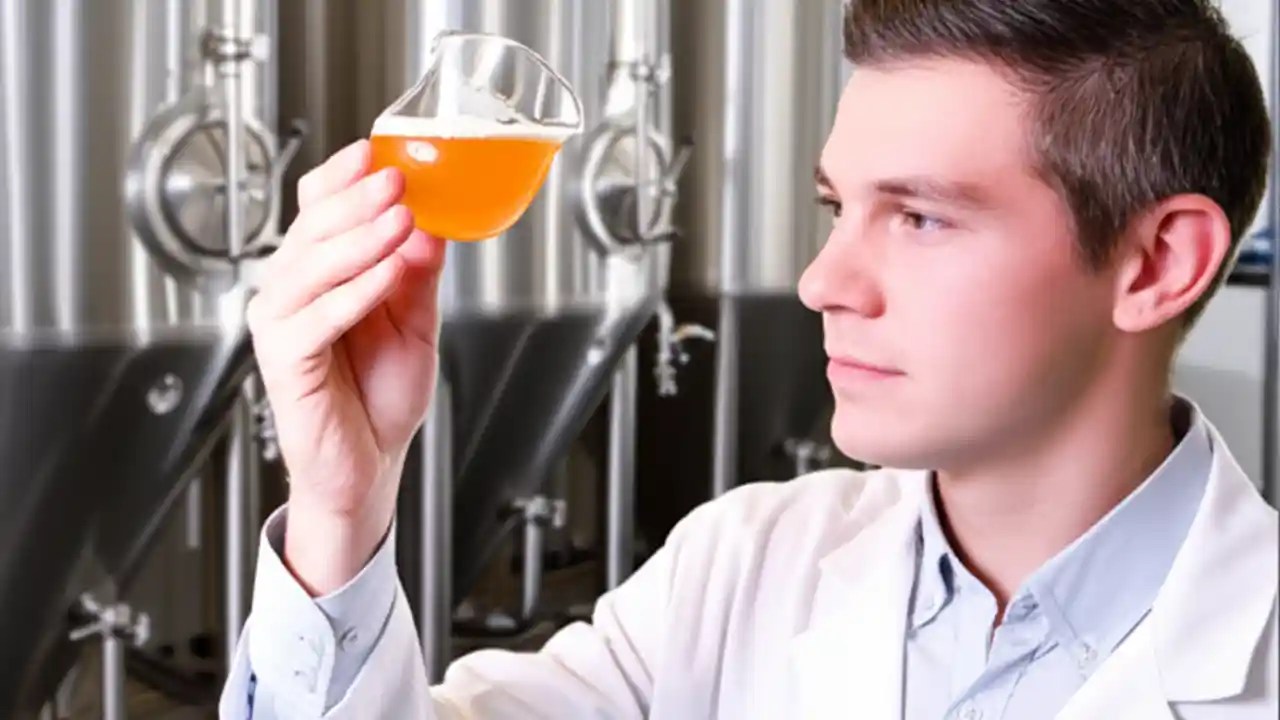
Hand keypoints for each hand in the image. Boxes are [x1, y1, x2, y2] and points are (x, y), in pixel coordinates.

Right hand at [247, 140, 446, 593]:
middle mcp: (291, 293)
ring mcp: (282, 325)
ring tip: (398, 216)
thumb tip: (432, 222)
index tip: (378, 151)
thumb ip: (418, 274)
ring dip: (357, 238)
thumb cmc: (380, 398)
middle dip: (355, 199)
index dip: (342, 178)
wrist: (369, 468)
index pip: (318, 209)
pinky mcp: (285, 361)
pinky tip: (386, 272)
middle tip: (395, 178)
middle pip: (311, 228)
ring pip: (308, 266)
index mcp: (320, 275)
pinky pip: (317, 318)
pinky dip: (353, 292)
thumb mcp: (415, 322)